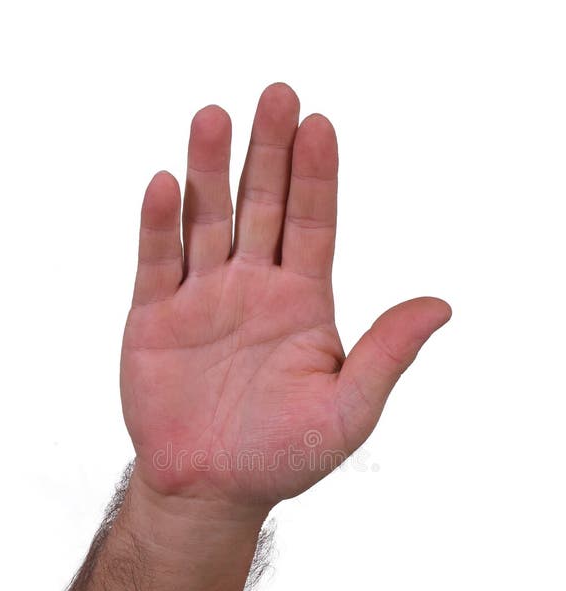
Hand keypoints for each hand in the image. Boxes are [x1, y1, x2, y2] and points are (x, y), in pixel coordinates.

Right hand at [120, 82, 450, 510]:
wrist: (210, 490)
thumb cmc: (283, 457)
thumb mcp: (348, 412)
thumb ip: (387, 355)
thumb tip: (441, 305)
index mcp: (303, 304)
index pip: (314, 225)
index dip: (318, 176)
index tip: (320, 125)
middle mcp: (253, 289)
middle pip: (263, 206)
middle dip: (269, 152)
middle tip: (277, 95)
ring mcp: (202, 299)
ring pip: (208, 221)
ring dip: (210, 171)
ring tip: (213, 117)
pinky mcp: (154, 318)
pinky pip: (156, 261)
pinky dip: (160, 224)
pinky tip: (167, 185)